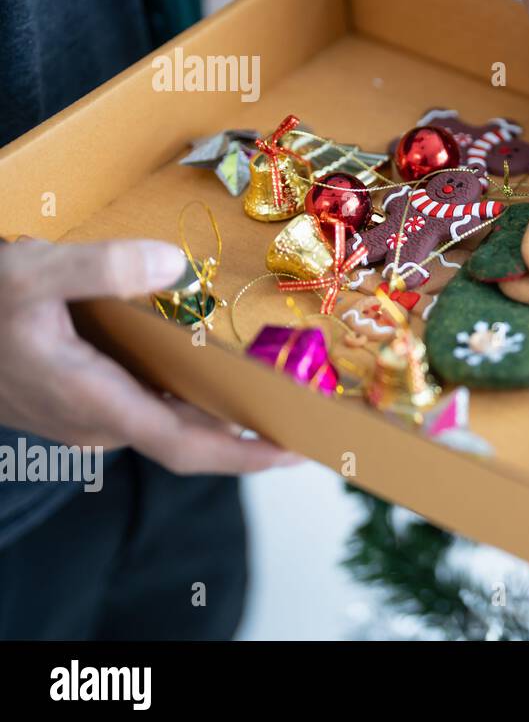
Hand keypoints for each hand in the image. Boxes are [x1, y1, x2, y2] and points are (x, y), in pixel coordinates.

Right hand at [0, 238, 299, 474]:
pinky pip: (141, 404)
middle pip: (186, 436)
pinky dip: (181, 392)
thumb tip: (174, 266)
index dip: (247, 456)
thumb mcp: (32, 271)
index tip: (298, 453)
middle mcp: (95, 422)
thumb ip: (102, 268)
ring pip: (163, 420)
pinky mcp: (73, 401)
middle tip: (303, 409)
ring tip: (268, 382)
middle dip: (246, 430)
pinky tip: (200, 360)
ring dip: (215, 409)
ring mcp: (82, 417)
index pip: (188, 447)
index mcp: (95, 402)